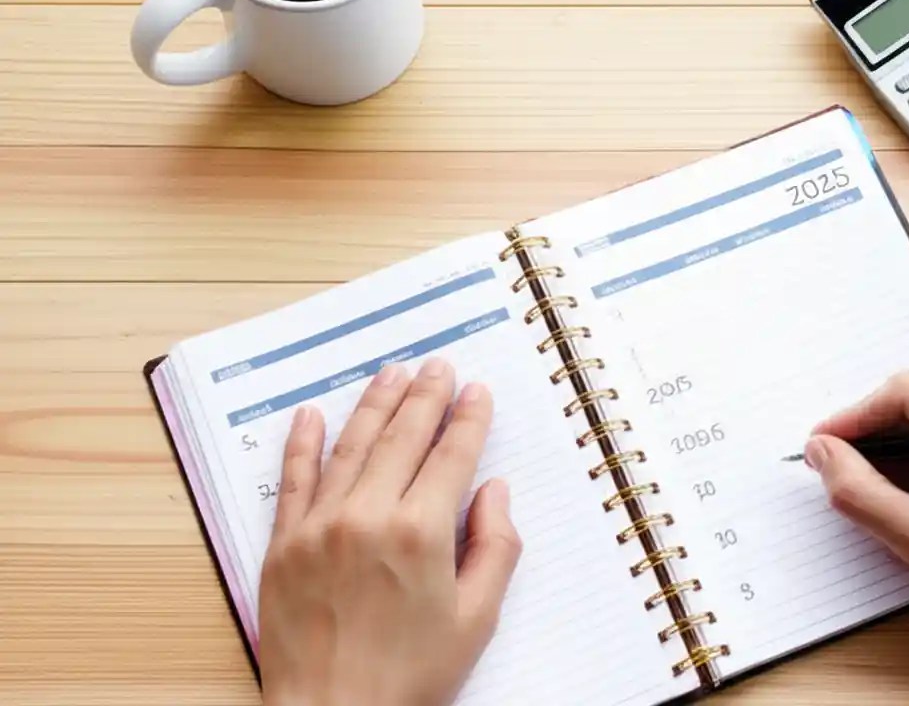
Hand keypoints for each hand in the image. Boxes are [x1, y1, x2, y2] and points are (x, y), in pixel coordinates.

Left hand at [258, 359, 521, 705]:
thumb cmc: (410, 678)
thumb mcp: (476, 620)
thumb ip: (494, 548)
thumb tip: (492, 492)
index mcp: (421, 534)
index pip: (451, 456)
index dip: (468, 419)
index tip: (476, 391)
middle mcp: (368, 516)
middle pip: (403, 438)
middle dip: (426, 397)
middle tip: (438, 366)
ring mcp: (320, 526)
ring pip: (351, 447)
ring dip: (375, 405)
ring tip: (392, 374)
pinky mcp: (283, 544)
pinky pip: (294, 480)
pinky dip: (302, 443)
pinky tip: (313, 414)